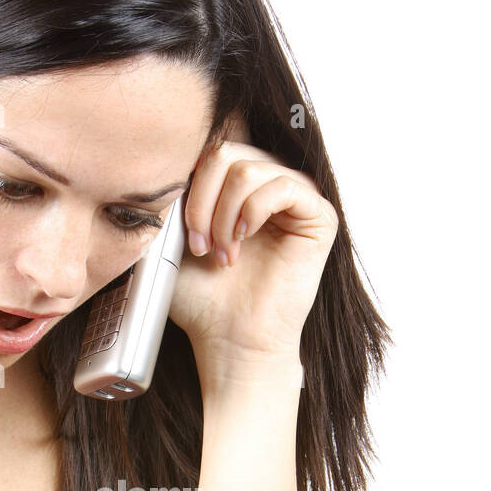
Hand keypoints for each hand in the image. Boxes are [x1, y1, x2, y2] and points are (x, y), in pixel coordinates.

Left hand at [169, 111, 339, 369]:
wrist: (230, 338)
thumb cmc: (204, 298)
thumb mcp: (172, 237)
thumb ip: (174, 194)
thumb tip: (172, 162)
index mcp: (236, 186)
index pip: (209, 152)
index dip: (189, 188)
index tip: (182, 235)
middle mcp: (268, 185)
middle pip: (226, 152)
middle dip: (203, 202)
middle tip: (200, 245)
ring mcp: (296, 197)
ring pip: (249, 169)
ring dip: (225, 215)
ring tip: (224, 254)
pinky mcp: (319, 216)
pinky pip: (284, 185)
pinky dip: (253, 212)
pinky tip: (245, 241)